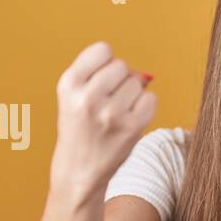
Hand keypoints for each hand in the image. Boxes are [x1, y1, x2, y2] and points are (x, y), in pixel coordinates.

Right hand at [51, 41, 157, 195]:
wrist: (79, 170)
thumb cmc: (80, 129)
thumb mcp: (74, 96)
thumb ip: (99, 74)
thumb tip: (145, 74)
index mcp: (68, 84)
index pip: (102, 49)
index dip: (105, 62)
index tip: (100, 80)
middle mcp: (88, 97)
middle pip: (122, 65)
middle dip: (120, 79)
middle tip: (109, 101)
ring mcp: (111, 113)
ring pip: (138, 82)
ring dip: (133, 94)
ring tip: (117, 113)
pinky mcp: (131, 128)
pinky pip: (151, 99)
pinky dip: (145, 106)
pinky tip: (131, 118)